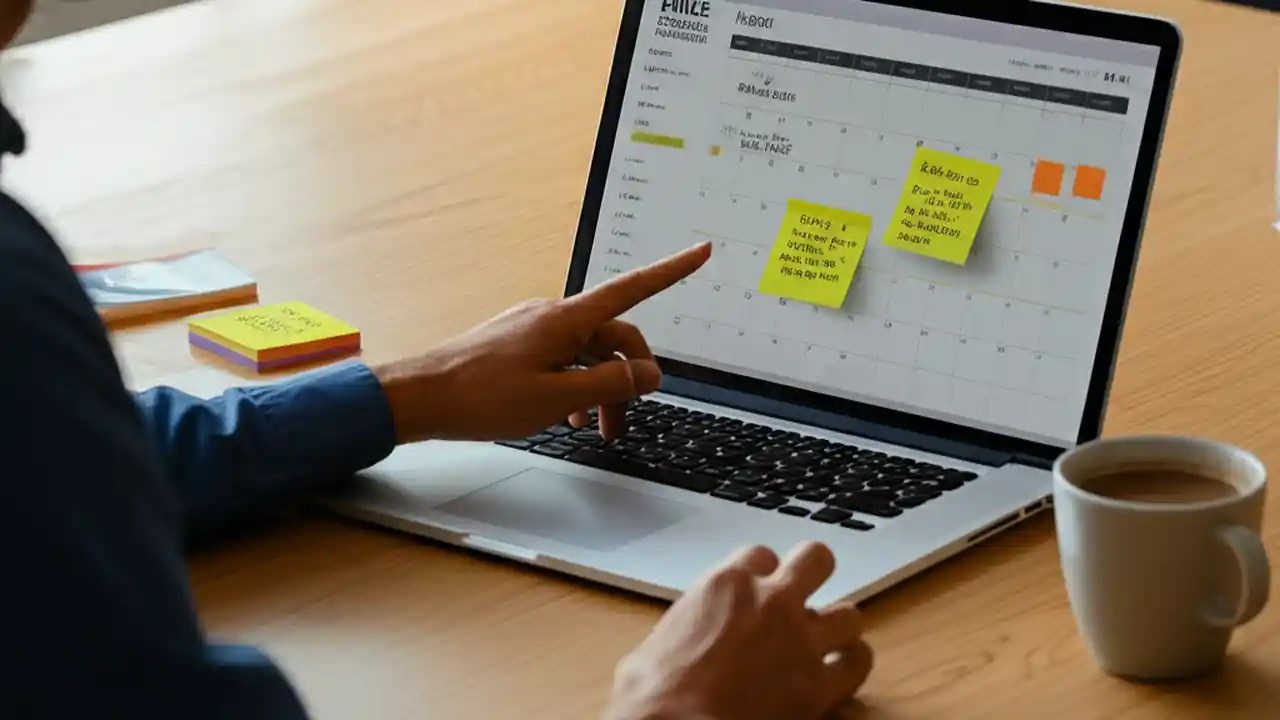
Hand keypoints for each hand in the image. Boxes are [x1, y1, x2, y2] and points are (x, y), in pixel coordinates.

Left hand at [373, 243, 710, 442]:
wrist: (420, 397)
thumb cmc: (480, 397)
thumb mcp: (557, 397)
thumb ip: (610, 384)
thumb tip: (651, 373)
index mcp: (567, 320)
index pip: (633, 288)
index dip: (672, 271)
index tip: (701, 252)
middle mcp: (552, 315)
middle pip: (613, 336)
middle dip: (630, 375)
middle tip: (628, 419)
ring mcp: (533, 328)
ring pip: (587, 352)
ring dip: (600, 387)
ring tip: (595, 427)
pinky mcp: (517, 343)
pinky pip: (561, 357)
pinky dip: (575, 383)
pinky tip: (566, 414)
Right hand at [604, 542, 872, 719]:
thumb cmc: (652, 693)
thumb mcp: (658, 642)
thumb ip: (690, 625)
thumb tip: (686, 639)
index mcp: (725, 584)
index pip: (760, 554)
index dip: (761, 573)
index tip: (757, 590)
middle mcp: (770, 601)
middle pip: (816, 559)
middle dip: (814, 574)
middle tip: (806, 594)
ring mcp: (800, 640)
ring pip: (848, 613)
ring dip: (839, 626)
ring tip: (830, 640)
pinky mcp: (819, 684)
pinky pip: (858, 661)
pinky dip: (853, 664)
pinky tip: (843, 670)